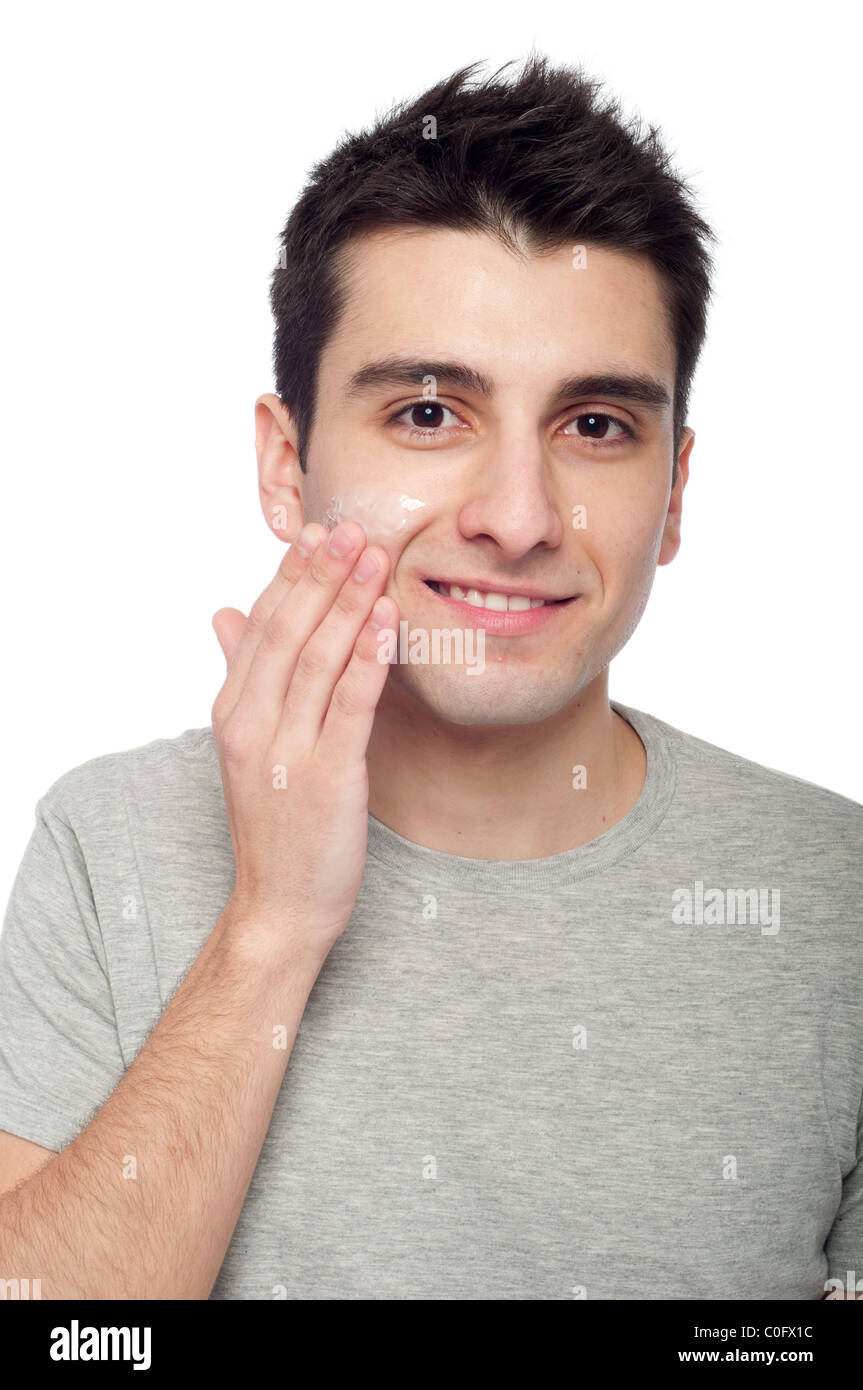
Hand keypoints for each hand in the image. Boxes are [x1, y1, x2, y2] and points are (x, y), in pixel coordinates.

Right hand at [211, 521, 396, 961]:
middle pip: (288, 632)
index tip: (318, 532)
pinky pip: (349, 704)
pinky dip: (369, 657)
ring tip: (375, 556)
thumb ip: (241, 675)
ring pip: (318, 659)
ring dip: (349, 601)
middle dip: (322, 574)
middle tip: (351, 527)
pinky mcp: (327, 776)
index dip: (291, 575)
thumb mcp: (248, 745)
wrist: (278, 904)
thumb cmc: (274, 823)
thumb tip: (223, 612)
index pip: (262, 626)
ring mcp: (287, 750)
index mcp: (233, 710)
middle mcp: (252, 724)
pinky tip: (386, 620)